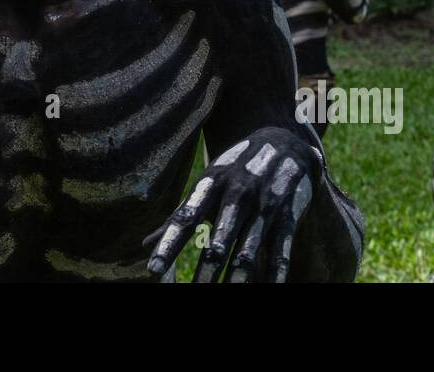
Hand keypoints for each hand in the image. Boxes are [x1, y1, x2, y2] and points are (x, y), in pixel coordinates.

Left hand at [145, 127, 323, 282]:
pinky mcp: (288, 214)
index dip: (169, 244)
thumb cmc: (234, 169)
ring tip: (229, 292)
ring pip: (249, 246)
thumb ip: (179, 215)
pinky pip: (281, 248)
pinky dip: (276, 272)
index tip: (154, 270)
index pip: (185, 217)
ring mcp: (265, 203)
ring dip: (238, 274)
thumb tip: (145, 245)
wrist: (284, 142)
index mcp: (210, 183)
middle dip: (207, 267)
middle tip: (194, 289)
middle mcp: (237, 192)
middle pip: (219, 236)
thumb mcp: (207, 183)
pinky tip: (269, 287)